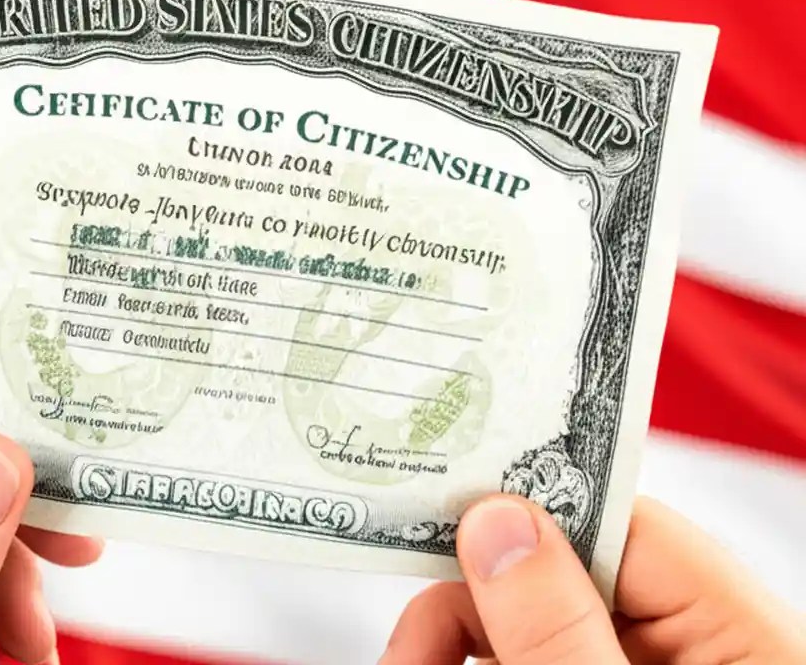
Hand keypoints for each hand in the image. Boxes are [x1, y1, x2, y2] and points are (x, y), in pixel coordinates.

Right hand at [381, 495, 805, 663]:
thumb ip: (560, 630)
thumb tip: (496, 520)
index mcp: (739, 634)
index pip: (628, 525)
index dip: (531, 504)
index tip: (441, 500)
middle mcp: (687, 646)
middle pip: (555, 576)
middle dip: (463, 603)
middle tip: (408, 647)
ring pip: (520, 623)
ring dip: (446, 641)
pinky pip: (517, 658)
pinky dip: (463, 664)